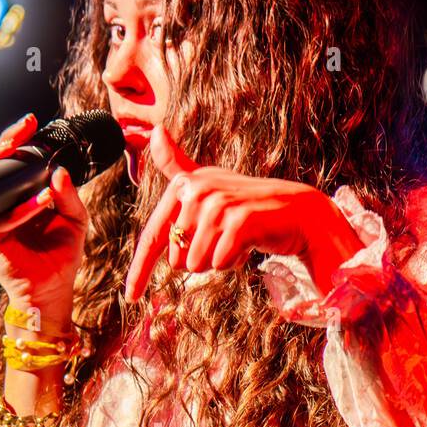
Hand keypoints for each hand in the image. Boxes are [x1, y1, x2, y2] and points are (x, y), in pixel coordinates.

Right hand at [0, 112, 87, 322]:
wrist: (53, 289)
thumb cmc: (61, 254)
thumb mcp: (75, 218)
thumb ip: (68, 193)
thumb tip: (58, 170)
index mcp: (16, 195)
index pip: (9, 161)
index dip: (16, 139)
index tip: (31, 123)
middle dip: (3, 142)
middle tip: (22, 128)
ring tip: (18, 149)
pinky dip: (21, 209)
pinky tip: (41, 201)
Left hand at [124, 126, 364, 302]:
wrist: (295, 212)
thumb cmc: (246, 205)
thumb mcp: (209, 184)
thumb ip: (177, 164)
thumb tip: (154, 130)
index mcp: (184, 185)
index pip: (153, 235)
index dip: (139, 270)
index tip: (131, 296)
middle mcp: (197, 190)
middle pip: (176, 259)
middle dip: (199, 260)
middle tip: (223, 242)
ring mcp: (218, 205)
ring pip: (196, 264)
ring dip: (218, 262)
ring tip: (236, 242)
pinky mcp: (238, 222)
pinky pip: (220, 264)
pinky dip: (234, 263)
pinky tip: (248, 246)